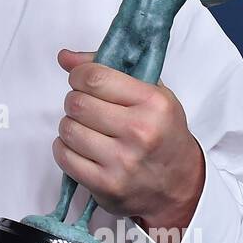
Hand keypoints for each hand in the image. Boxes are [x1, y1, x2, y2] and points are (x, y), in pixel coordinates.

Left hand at [54, 49, 203, 228]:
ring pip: (67, 129)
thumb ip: (109, 69)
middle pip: (77, 103)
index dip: (78, 75)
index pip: (95, 78)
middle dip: (75, 101)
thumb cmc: (163, 134)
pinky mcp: (106, 185)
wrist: (179, 186)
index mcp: (154, 103)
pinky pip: (64, 156)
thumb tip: (64, 56)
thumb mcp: (151, 94)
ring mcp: (122, 161)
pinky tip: (81, 148)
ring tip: (87, 128)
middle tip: (86, 107)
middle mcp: (140, 131)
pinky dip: (65, 148)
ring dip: (70, 125)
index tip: (81, 80)